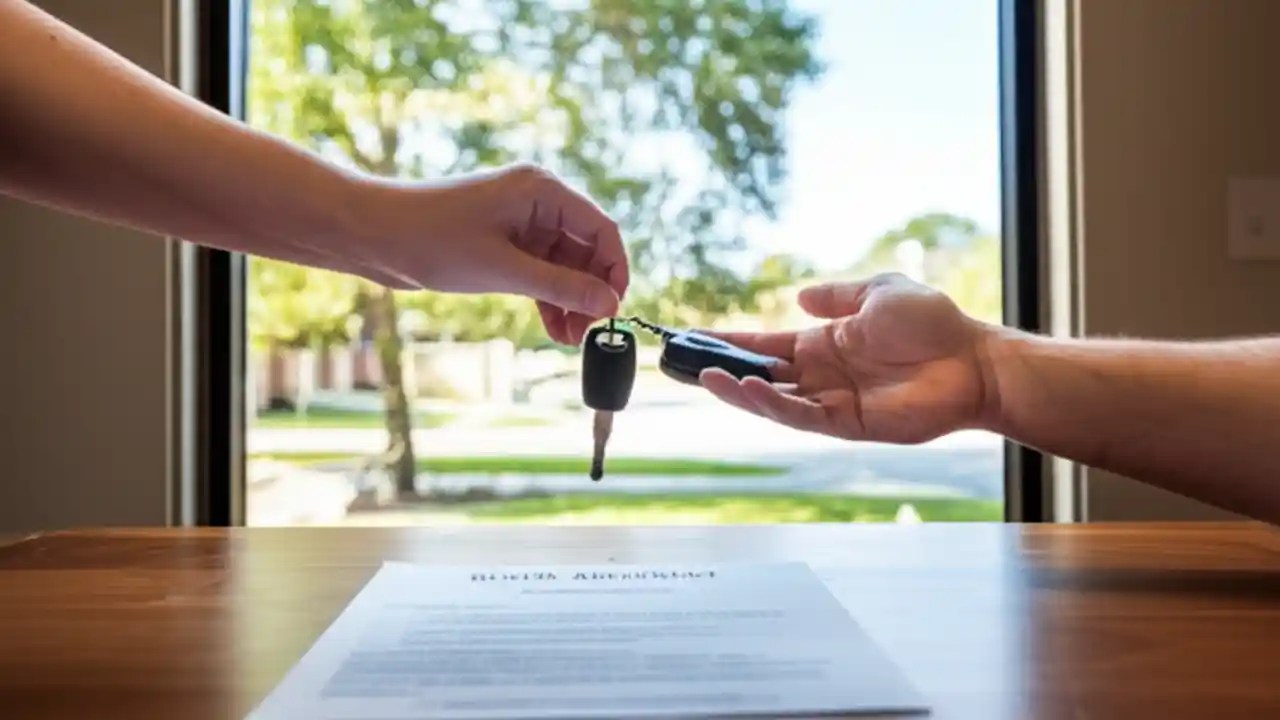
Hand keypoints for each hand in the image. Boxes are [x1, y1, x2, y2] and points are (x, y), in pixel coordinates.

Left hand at [320, 163, 627, 345]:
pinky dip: (547, 297)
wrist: (373, 234)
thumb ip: (561, 287)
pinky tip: (552, 327)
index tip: (615, 310)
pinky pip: (539, 271)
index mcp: (541, 190)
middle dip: (589, 291)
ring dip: (569, 300)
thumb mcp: (504, 270)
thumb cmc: (432, 239)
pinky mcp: (501, 242)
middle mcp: (535, 201)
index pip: (601, 229)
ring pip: (563, 264)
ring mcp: (518, 222)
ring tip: (570, 339)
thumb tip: (608, 303)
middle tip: (589, 333)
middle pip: (585, 248)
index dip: (614, 270)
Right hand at [698, 273, 997, 443]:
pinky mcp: (847, 424)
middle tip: (679, 363)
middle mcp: (820, 375)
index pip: (764, 345)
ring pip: (772, 400)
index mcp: (823, 344)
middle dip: (720, 370)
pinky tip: (750, 389)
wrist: (972, 359)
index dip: (728, 342)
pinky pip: (800, 416)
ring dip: (737, 390)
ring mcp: (831, 401)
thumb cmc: (933, 323)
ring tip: (704, 376)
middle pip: (758, 375)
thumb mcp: (877, 292)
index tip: (692, 337)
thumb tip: (799, 294)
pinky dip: (772, 405)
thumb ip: (836, 296)